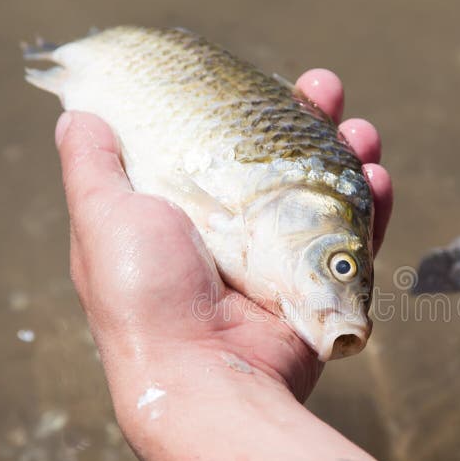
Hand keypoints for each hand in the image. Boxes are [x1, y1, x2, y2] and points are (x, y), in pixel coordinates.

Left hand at [56, 69, 391, 400]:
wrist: (202, 380)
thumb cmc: (144, 300)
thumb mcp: (103, 220)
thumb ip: (92, 168)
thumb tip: (79, 113)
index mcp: (182, 217)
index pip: (220, 150)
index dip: (243, 111)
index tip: (262, 80)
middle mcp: (232, 238)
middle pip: (280, 166)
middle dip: (308, 122)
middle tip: (327, 88)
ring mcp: (277, 264)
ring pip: (324, 197)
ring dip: (348, 157)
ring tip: (363, 130)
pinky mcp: (315, 290)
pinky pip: (352, 242)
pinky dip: (372, 209)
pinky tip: (380, 178)